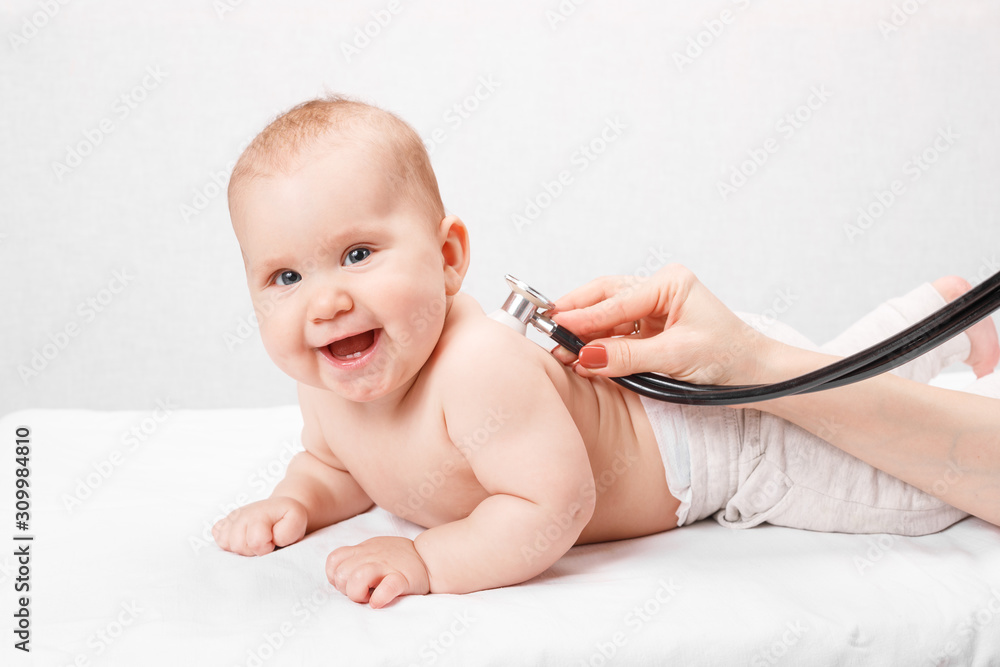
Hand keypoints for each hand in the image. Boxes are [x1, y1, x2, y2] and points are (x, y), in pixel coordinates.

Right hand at [212, 496, 307, 556]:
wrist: (280, 510)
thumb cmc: (289, 520)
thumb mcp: (297, 522)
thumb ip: (288, 532)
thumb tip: (271, 538)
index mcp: (260, 512)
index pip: (256, 540)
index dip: (266, 547)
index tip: (274, 543)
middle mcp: (242, 513)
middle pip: (237, 544)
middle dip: (252, 549)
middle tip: (264, 543)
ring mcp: (231, 518)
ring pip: (225, 544)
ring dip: (242, 548)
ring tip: (255, 542)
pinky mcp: (223, 524)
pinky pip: (218, 540)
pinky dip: (229, 544)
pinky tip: (243, 539)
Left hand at [326, 536, 430, 608]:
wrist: (430, 558)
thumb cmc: (399, 558)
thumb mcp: (375, 550)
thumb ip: (357, 558)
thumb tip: (340, 577)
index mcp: (363, 550)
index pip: (334, 560)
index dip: (335, 576)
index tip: (348, 583)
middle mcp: (372, 556)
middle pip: (342, 573)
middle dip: (346, 589)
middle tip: (361, 593)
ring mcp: (386, 566)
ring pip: (358, 577)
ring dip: (358, 593)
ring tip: (369, 597)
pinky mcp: (401, 578)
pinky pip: (386, 588)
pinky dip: (379, 597)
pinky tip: (379, 602)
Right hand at [551, 264, 775, 385]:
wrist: (756, 375)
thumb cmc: (729, 357)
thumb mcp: (676, 357)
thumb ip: (628, 356)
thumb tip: (587, 356)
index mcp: (670, 283)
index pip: (617, 299)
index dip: (584, 315)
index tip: (556, 325)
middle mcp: (659, 290)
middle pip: (604, 297)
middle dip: (575, 315)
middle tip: (547, 330)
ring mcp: (652, 309)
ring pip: (606, 315)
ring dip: (584, 332)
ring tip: (560, 349)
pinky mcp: (648, 330)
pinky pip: (615, 333)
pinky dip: (597, 345)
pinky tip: (581, 355)